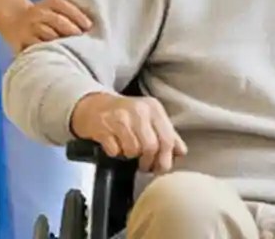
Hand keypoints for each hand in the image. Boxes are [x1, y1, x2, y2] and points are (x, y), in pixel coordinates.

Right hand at [0, 0, 92, 52]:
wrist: (14, 18)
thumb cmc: (45, 16)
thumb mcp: (55, 7)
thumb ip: (71, 12)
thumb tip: (91, 25)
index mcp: (50, 2)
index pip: (65, 6)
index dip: (78, 16)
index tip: (89, 27)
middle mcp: (38, 12)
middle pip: (58, 21)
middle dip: (72, 30)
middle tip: (82, 40)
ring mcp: (29, 27)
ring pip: (48, 35)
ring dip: (61, 42)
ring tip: (72, 50)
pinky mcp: (22, 41)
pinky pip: (37, 47)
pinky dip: (47, 51)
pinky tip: (57, 55)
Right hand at [70, 93, 187, 173]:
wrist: (93, 105)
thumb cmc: (125, 115)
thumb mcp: (149, 118)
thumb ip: (167, 134)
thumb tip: (181, 152)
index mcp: (153, 108)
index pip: (167, 139)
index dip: (165, 159)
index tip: (160, 167)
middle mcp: (138, 110)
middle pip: (151, 147)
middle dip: (148, 162)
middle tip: (144, 166)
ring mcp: (119, 117)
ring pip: (133, 150)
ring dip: (130, 156)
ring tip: (127, 152)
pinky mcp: (102, 126)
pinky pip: (114, 150)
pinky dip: (115, 153)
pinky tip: (114, 146)